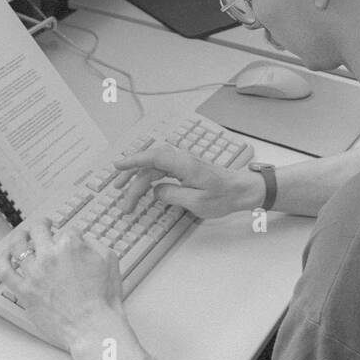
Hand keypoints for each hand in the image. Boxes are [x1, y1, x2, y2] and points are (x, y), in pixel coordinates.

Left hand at [0, 219, 123, 350]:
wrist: (93, 327)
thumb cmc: (102, 300)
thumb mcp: (109, 261)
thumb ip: (94, 244)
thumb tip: (84, 241)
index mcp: (70, 246)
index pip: (68, 230)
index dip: (72, 235)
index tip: (73, 240)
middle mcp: (49, 256)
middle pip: (39, 230)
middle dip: (43, 225)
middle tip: (45, 225)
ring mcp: (34, 273)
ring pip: (18, 246)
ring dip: (20, 236)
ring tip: (22, 236)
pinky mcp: (24, 291)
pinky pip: (5, 272)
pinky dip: (2, 260)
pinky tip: (5, 256)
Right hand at [113, 143, 260, 218]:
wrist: (242, 190)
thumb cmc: (225, 196)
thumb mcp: (198, 202)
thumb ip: (173, 195)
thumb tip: (155, 191)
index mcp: (185, 165)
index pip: (153, 158)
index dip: (134, 160)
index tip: (118, 166)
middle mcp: (182, 160)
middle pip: (150, 163)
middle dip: (131, 175)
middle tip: (117, 189)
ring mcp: (184, 164)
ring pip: (155, 168)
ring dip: (140, 181)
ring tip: (128, 198)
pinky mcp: (186, 169)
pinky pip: (162, 171)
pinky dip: (150, 179)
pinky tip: (144, 189)